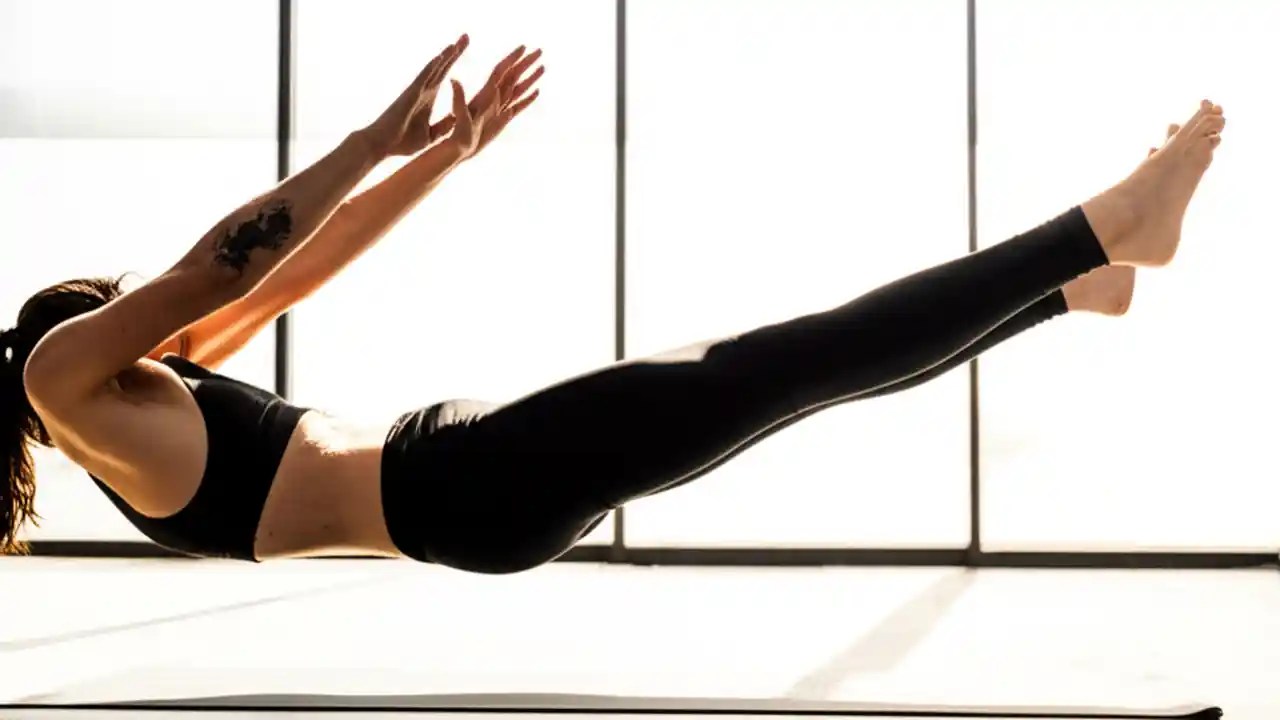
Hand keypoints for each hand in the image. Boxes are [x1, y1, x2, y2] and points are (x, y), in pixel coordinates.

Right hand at [364, 34, 468, 156]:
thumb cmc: (400, 142)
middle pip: (441, 67)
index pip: (444, 76)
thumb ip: (442, 127)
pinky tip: (442, 57)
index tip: (463, 48)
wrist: (380, 146)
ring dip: (446, 56)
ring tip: (458, 43)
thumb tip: (456, 119)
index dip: (453, 62)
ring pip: (433, 70)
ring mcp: (416, 92)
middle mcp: (423, 91)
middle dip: (454, 52)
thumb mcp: (429, 136)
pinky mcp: (409, 96)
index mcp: (428, 99)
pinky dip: (432, 68)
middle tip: (466, 37)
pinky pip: (422, 79)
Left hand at [444, 46, 542, 158]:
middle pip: (514, 75)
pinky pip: (519, 106)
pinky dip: (528, 98)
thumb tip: (454, 81)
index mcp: (486, 94)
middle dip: (526, 62)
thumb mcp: (458, 115)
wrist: (461, 149)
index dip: (512, 58)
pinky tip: (536, 92)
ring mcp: (501, 108)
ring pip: (519, 89)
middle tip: (540, 50)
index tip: (523, 47)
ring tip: (543, 67)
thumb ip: (459, 98)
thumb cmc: (458, 135)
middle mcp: (495, 98)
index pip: (501, 71)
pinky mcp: (504, 119)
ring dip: (530, 78)